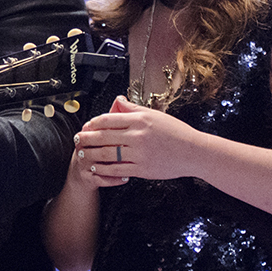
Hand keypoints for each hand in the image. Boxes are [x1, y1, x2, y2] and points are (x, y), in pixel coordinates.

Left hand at [73, 95, 199, 181]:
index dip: (92, 124)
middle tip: (77, 140)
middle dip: (86, 139)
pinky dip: (104, 169)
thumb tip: (118, 101)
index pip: (108, 120)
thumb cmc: (176, 132)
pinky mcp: (142, 169)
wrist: (194, 152)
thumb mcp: (155, 115)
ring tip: (82, 154)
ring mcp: (139, 153)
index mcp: (139, 120)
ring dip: (91, 154)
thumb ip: (133, 109)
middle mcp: (137, 136)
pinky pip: (117, 169)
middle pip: (103, 137)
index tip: (86, 126)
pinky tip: (96, 168)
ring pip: (107, 154)